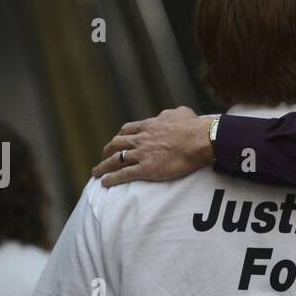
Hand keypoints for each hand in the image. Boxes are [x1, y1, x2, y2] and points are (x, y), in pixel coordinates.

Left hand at [93, 107, 214, 186]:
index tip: (117, 141)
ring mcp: (142, 154)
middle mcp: (141, 139)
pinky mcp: (146, 169)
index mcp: (149, 126)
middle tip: (104, 156)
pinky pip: (124, 174)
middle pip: (117, 144)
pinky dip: (112, 179)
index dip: (120, 136)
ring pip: (116, 160)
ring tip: (96, 173)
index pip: (128, 130)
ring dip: (103, 166)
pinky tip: (105, 183)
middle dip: (107, 151)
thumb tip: (169, 114)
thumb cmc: (194, 126)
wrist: (199, 140)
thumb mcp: (180, 113)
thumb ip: (171, 114)